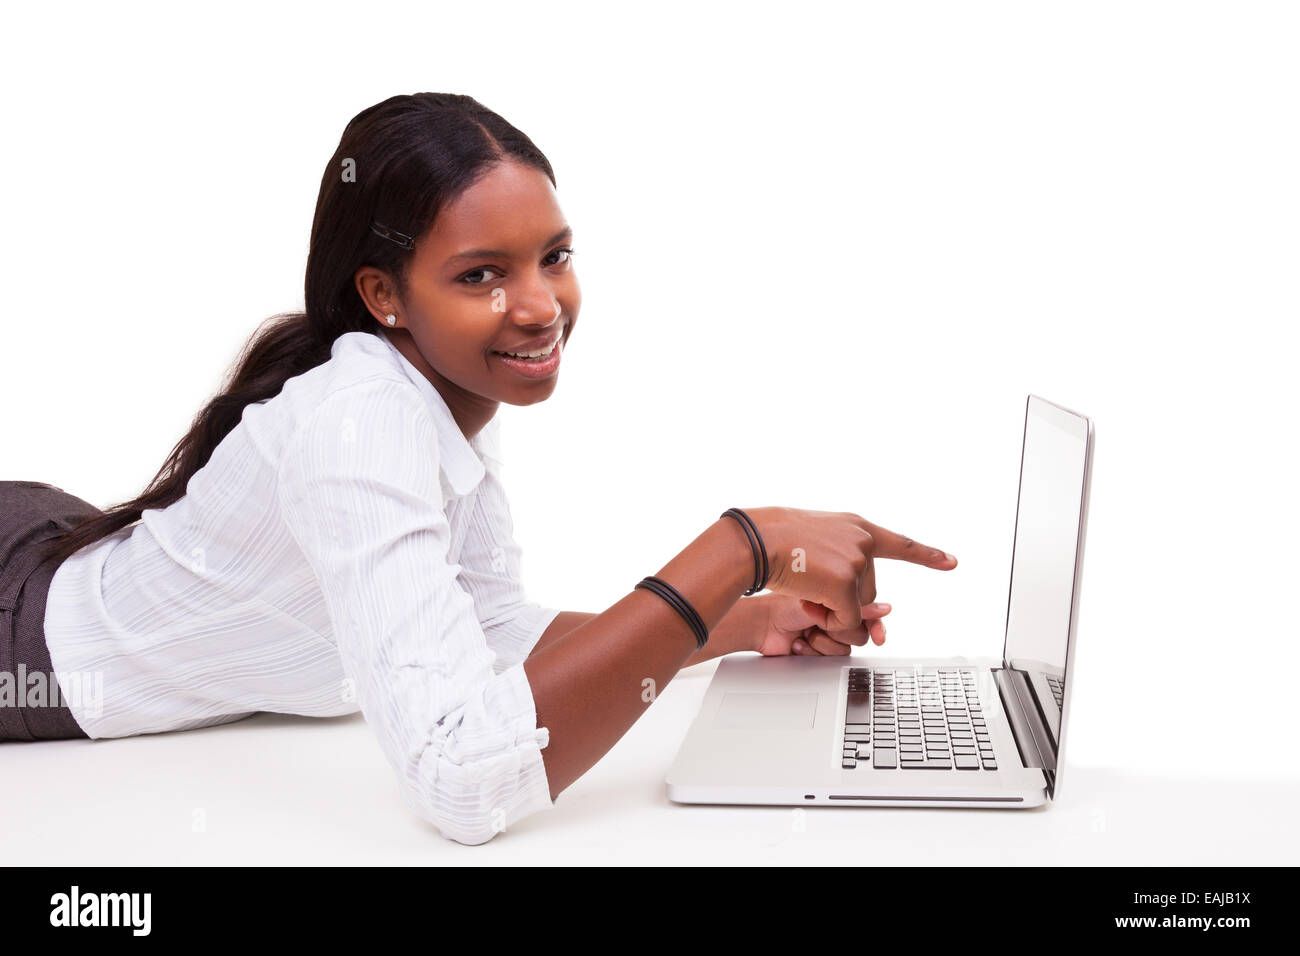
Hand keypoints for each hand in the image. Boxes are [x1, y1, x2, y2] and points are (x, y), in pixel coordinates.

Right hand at [742, 506, 955, 632]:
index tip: (951, 562)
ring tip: (803, 584)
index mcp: (856, 526)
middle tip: (810, 584)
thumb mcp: (813, 542)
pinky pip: (847, 619)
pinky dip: (829, 620)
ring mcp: (857, 561)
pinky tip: (808, 600)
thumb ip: (841, 562)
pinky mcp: (847, 583)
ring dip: (831, 608)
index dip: (927, 555)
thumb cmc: (772, 541)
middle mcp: (862, 541)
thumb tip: (859, 607)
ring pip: (857, 607)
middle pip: (868, 589)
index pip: (900, 543)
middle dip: (843, 598)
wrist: (754, 542)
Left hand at [754, 593, 891, 656]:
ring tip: (806, 630)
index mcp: (840, 592)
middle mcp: (836, 613)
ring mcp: (828, 632)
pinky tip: (800, 642)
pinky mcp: (819, 649)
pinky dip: (815, 649)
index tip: (878, 636)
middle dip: (839, 627)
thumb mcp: (825, 596)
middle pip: (861, 631)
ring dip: (825, 639)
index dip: (873, 622)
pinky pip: (833, 657)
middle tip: (817, 619)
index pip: (869, 609)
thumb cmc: (785, 600)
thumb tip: (886, 609)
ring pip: (849, 646)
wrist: (761, 622)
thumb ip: (857, 605)